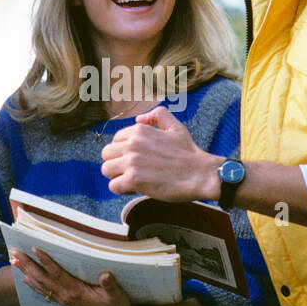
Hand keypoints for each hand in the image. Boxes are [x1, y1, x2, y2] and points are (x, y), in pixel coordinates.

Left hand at [10, 248, 143, 305]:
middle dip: (28, 265)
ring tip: (13, 262)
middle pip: (43, 279)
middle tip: (14, 253)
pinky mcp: (64, 302)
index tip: (35, 249)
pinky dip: (33, 284)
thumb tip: (105, 274)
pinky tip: (25, 278)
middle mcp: (66, 296)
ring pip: (41, 285)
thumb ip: (110, 285)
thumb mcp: (117, 295)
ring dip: (26, 272)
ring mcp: (64, 300)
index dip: (46, 262)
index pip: (58, 274)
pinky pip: (45, 292)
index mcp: (77, 292)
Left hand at [100, 106, 219, 201]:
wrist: (200, 174)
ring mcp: (131, 162)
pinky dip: (122, 190)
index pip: (115, 140)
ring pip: (106, 170)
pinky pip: (113, 186)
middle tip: (133, 171)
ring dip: (118, 177)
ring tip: (133, 180)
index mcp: (139, 130)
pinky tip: (136, 189)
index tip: (137, 160)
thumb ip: (158, 116)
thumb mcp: (176, 126)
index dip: (124, 152)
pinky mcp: (133, 179)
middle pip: (106, 154)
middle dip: (117, 163)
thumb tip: (138, 119)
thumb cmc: (189, 153)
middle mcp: (132, 143)